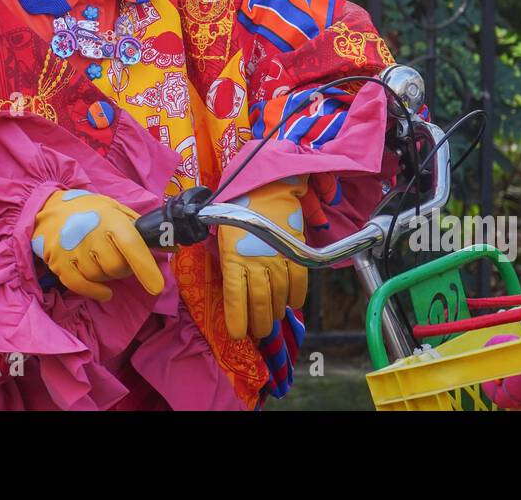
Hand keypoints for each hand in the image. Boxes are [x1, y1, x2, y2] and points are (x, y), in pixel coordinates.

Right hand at [30, 189, 164, 301]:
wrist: (50, 210)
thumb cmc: (90, 211)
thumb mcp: (117, 211)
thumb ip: (142, 229)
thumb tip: (172, 246)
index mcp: (109, 219)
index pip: (130, 244)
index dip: (144, 266)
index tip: (156, 286)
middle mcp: (90, 234)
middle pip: (116, 268)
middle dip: (123, 268)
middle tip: (117, 257)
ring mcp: (72, 250)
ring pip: (100, 278)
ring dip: (106, 275)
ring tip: (100, 259)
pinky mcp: (58, 263)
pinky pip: (81, 287)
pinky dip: (95, 291)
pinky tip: (104, 291)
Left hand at [219, 177, 308, 340]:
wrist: (264, 185)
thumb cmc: (236, 210)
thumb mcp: (222, 236)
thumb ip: (226, 260)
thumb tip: (228, 282)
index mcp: (233, 258)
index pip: (235, 298)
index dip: (237, 319)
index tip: (237, 334)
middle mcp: (256, 263)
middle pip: (260, 302)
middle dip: (260, 322)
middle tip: (260, 332)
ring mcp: (277, 259)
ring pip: (279, 295)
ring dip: (277, 311)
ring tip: (274, 320)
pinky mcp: (295, 252)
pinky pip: (298, 281)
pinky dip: (297, 296)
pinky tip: (293, 304)